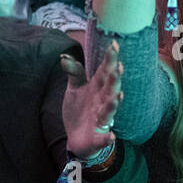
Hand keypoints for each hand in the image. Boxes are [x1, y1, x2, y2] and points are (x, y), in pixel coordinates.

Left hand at [60, 42, 122, 158]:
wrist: (76, 137)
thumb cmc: (80, 109)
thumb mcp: (75, 88)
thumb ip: (73, 72)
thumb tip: (63, 56)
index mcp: (98, 87)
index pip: (105, 71)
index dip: (110, 59)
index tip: (114, 45)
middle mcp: (103, 101)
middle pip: (110, 89)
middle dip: (115, 79)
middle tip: (118, 67)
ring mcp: (102, 119)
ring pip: (110, 110)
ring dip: (114, 104)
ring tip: (118, 96)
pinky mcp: (98, 137)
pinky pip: (104, 137)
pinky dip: (107, 138)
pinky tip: (111, 136)